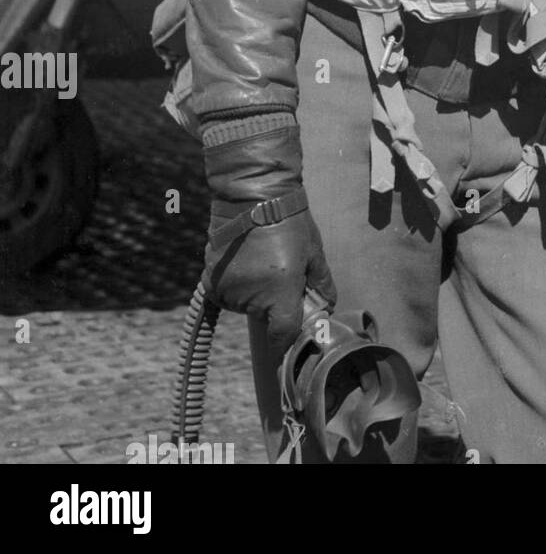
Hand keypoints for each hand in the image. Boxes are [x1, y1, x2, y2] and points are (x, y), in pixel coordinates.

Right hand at [203, 125, 335, 356]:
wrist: (252, 194)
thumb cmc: (291, 220)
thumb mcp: (314, 252)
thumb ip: (321, 285)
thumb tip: (328, 308)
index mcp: (280, 292)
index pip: (283, 335)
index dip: (288, 348)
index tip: (291, 360)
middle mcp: (250, 297)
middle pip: (266, 317)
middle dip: (277, 305)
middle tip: (284, 275)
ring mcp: (227, 289)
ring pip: (246, 306)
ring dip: (256, 295)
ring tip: (264, 260)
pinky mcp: (210, 280)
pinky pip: (227, 295)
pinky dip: (238, 286)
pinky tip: (247, 261)